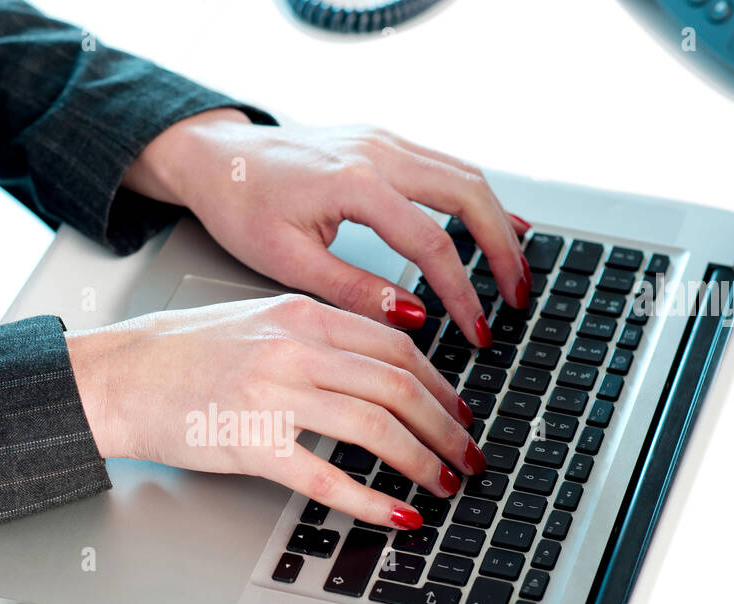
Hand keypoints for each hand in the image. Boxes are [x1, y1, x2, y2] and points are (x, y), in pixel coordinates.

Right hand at [66, 295, 484, 528]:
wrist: (117, 376)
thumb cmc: (177, 353)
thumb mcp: (257, 321)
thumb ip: (317, 337)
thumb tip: (375, 368)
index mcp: (302, 315)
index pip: (396, 348)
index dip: (442, 386)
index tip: (459, 413)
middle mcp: (295, 348)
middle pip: (399, 387)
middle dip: (447, 428)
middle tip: (469, 458)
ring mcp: (274, 395)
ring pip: (377, 427)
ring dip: (423, 461)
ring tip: (444, 486)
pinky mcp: (252, 443)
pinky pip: (328, 476)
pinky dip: (372, 500)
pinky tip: (396, 514)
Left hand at [122, 110, 530, 348]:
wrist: (215, 158)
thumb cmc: (239, 206)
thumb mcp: (286, 262)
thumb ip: (354, 291)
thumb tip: (414, 318)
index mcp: (353, 182)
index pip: (431, 244)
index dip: (462, 295)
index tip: (477, 333)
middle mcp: (377, 151)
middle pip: (469, 196)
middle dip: (502, 252)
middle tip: (519, 300)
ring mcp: (383, 140)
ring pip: (466, 174)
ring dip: (499, 222)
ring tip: (516, 272)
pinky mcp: (381, 142)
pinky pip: (447, 165)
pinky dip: (477, 198)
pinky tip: (498, 224)